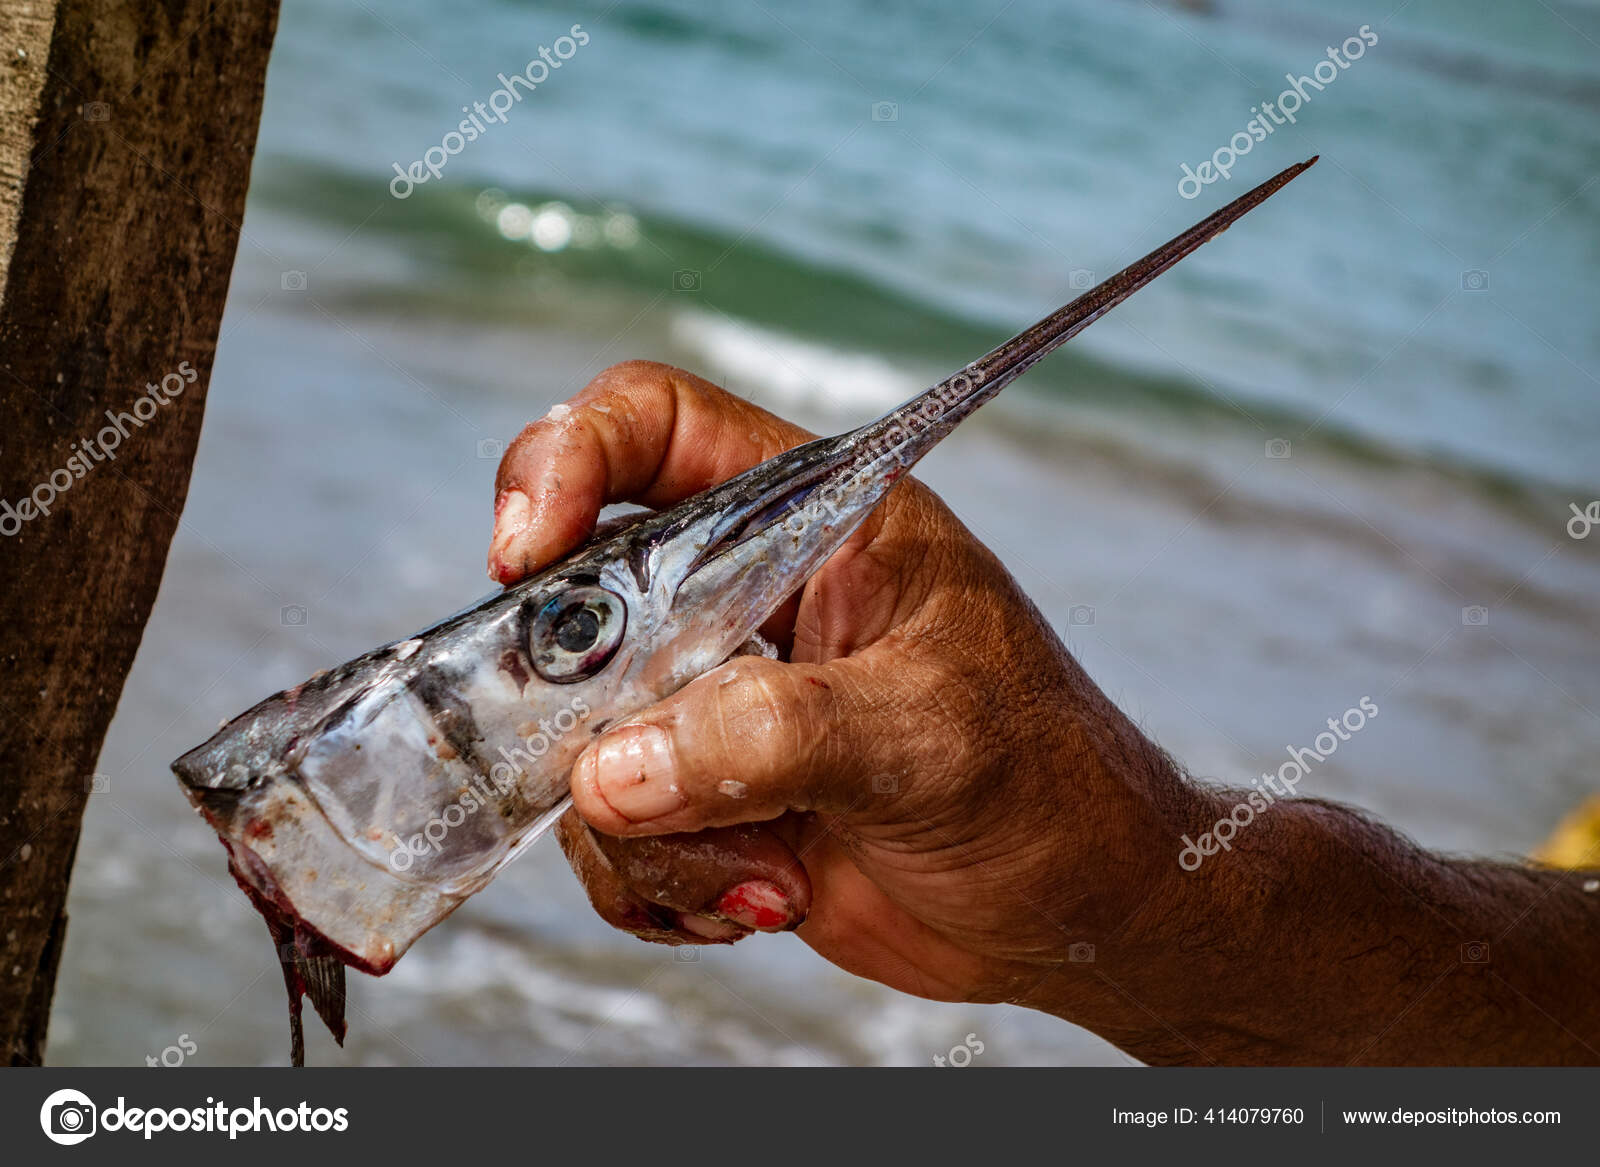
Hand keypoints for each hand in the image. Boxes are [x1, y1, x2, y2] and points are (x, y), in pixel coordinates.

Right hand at [488, 361, 1193, 1006]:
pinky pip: (608, 831)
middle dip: (583, 705)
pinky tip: (760, 899)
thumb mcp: (924, 737)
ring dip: (655, 833)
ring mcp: (715, 701)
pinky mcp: (703, 796)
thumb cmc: (1047, 785)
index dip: (565, 461)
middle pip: (580, 597)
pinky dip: (660, 885)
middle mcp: (747, 595)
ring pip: (583, 742)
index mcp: (816, 518)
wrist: (1078, 912)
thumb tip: (611, 772)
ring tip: (775, 869)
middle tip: (627, 774)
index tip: (522, 555)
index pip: (654, 424)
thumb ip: (771, 736)